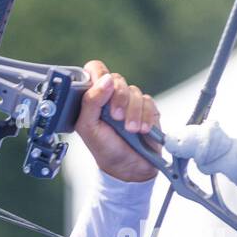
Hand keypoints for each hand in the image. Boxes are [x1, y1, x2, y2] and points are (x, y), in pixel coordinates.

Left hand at [75, 60, 159, 182]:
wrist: (128, 167)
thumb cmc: (105, 148)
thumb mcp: (88, 128)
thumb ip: (90, 102)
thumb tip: (104, 79)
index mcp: (93, 98)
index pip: (95, 70)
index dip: (98, 75)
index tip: (103, 90)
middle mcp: (111, 96)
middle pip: (117, 79)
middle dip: (118, 99)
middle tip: (117, 118)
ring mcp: (129, 101)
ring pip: (134, 91)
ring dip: (133, 112)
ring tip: (131, 130)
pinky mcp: (146, 108)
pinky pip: (148, 102)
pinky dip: (145, 116)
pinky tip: (141, 129)